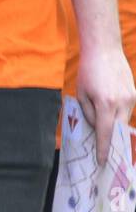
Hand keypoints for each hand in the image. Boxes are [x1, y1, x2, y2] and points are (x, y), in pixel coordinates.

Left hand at [76, 45, 135, 164]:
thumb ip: (89, 114)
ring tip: (104, 129)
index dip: (103, 149)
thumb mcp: (81, 94)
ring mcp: (131, 98)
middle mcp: (122, 103)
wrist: (104, 50)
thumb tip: (97, 129)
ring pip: (123, 121)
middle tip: (104, 153)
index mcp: (105, 104)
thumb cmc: (87, 71)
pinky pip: (127, 112)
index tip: (101, 162)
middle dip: (111, 142)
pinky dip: (118, 115)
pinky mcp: (135, 94)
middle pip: (118, 130)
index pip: (105, 133)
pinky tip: (109, 111)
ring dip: (114, 126)